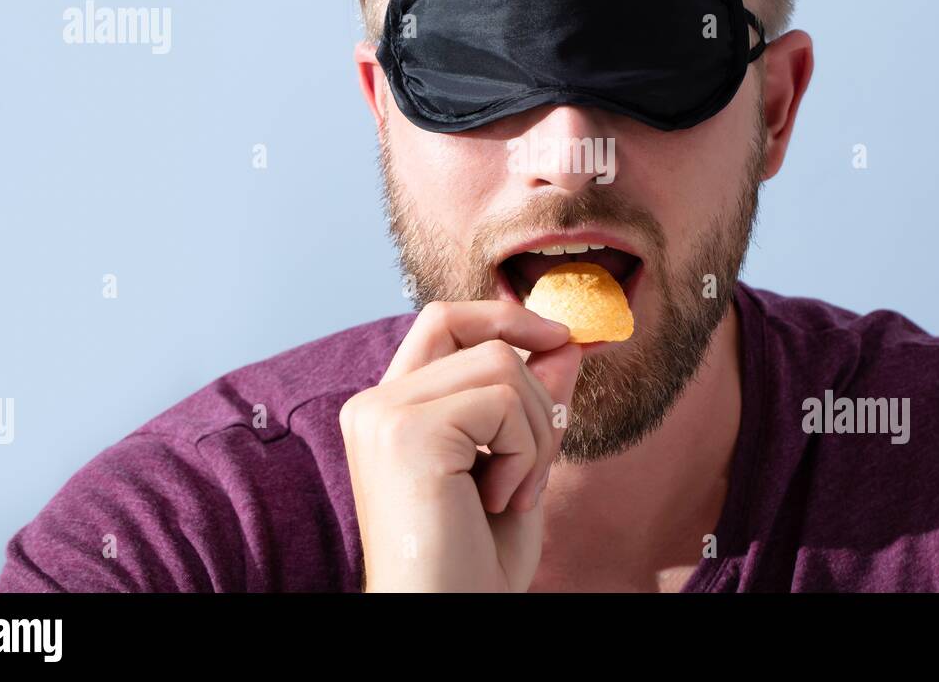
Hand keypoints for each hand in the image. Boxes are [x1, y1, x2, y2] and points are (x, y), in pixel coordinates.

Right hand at [340, 300, 582, 591]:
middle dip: (538, 392)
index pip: (444, 322)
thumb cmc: (474, 564)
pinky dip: (525, 453)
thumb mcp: (517, 466)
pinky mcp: (405, 431)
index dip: (505, 317)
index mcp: (389, 411)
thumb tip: (564, 341)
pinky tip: (499, 502)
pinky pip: (504, 401)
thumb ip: (533, 404)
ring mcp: (384, 414)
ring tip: (515, 495)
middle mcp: (374, 404)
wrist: (446, 621)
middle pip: (481, 336)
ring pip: (501, 363)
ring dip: (535, 433)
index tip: (561, 339)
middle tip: (538, 464)